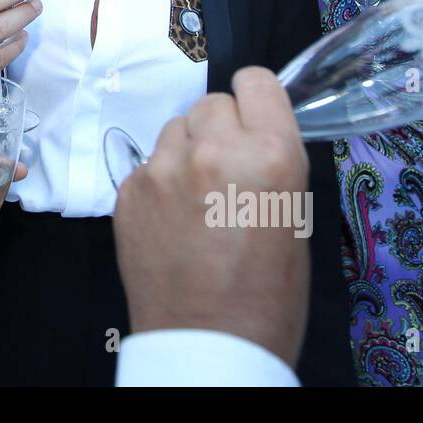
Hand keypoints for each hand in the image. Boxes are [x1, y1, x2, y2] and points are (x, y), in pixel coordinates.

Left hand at [113, 67, 309, 368]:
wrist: (208, 342)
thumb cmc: (269, 292)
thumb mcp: (294, 215)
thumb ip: (271, 160)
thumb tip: (252, 133)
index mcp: (270, 153)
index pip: (256, 81)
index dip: (255, 99)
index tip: (253, 116)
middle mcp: (214, 150)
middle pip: (212, 103)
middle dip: (221, 128)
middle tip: (226, 168)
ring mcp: (164, 169)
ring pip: (176, 128)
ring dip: (187, 150)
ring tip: (197, 197)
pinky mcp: (128, 190)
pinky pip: (149, 164)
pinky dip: (160, 181)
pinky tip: (172, 219)